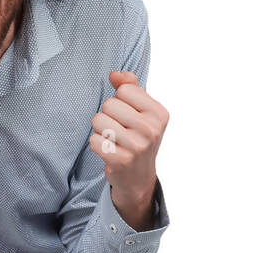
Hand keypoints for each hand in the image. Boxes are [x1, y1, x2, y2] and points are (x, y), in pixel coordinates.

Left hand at [89, 71, 169, 229]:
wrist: (138, 177)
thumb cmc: (138, 138)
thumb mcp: (142, 111)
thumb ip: (130, 87)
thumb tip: (115, 74)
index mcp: (159, 113)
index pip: (124, 89)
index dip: (120, 101)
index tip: (128, 117)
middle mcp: (151, 129)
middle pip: (109, 104)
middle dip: (108, 116)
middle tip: (120, 131)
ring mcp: (137, 146)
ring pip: (98, 121)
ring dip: (101, 131)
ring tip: (114, 141)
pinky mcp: (120, 160)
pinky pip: (94, 140)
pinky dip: (97, 145)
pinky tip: (109, 152)